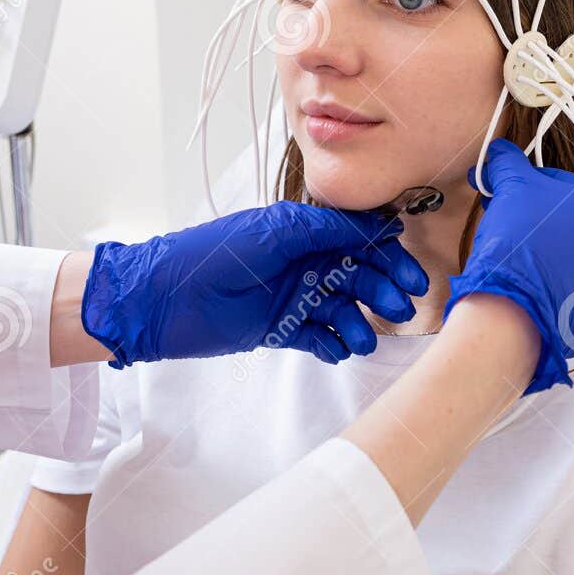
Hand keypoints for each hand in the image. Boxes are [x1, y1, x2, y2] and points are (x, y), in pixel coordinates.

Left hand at [82, 202, 427, 366]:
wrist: (164, 299)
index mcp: (301, 232)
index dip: (387, 255)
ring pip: (341, 309)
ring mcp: (292, 296)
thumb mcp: (272, 232)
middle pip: (356, 276)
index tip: (410, 273)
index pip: (356, 240)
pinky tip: (337, 349)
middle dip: (381, 290)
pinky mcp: (279, 329)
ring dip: (358, 322)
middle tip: (399, 308)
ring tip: (361, 339)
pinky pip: (317, 336)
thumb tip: (376, 225)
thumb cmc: (213, 256)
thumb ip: (324, 229)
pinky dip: (331, 344)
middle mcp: (301, 262)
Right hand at [445, 139, 573, 393]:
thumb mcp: (513, 189)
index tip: (516, 199)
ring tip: (523, 255)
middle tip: (517, 224)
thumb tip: (500, 150)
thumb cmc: (523, 242)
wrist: (515, 313)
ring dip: (556, 251)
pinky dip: (561, 281)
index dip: (539, 190)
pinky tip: (534, 281)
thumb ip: (509, 163)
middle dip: (550, 220)